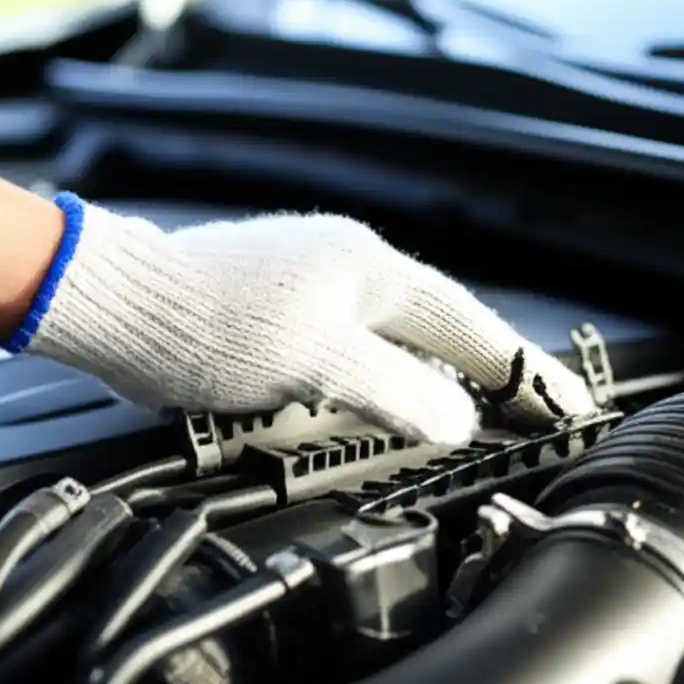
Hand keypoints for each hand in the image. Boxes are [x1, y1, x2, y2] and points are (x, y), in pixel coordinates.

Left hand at [7, 194, 595, 443]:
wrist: (118, 304)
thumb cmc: (209, 326)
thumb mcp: (318, 366)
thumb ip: (398, 392)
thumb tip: (455, 418)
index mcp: (370, 271)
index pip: (470, 328)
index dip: (521, 372)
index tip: (566, 402)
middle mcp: (350, 265)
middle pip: (444, 325)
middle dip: (494, 370)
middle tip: (537, 408)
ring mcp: (315, 280)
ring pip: (402, 332)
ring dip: (445, 370)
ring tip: (484, 407)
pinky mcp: (282, 304)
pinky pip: (362, 338)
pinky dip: (394, 368)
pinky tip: (392, 392)